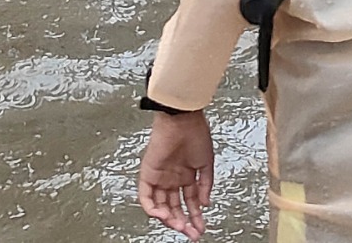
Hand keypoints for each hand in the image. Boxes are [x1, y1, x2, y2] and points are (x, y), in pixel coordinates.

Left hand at [138, 110, 212, 240]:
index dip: (195, 217)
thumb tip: (205, 203)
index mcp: (186, 175)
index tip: (200, 228)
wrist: (183, 119)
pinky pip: (146, 196)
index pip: (189, 202)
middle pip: (174, 207)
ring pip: (160, 205)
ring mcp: (160, 176)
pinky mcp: (148, 173)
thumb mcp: (206, 163)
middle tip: (191, 233)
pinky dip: (152, 208)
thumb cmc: (195, 134)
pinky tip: (163, 216)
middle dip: (183, 222)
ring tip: (180, 226)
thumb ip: (205, 185)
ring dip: (170, 218)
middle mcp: (172, 178)